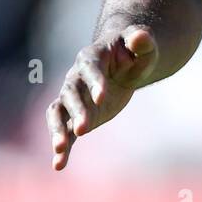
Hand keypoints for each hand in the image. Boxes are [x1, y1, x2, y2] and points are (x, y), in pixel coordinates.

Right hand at [45, 26, 157, 170]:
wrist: (124, 62)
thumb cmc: (136, 51)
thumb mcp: (144, 45)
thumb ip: (141, 40)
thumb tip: (140, 36)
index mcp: (91, 57)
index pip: (90, 69)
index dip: (95, 82)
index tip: (103, 98)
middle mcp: (76, 78)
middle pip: (70, 94)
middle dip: (77, 110)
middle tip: (85, 128)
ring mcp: (74, 98)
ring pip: (58, 113)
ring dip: (57, 130)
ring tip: (59, 149)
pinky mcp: (78, 115)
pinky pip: (66, 131)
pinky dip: (62, 147)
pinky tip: (58, 166)